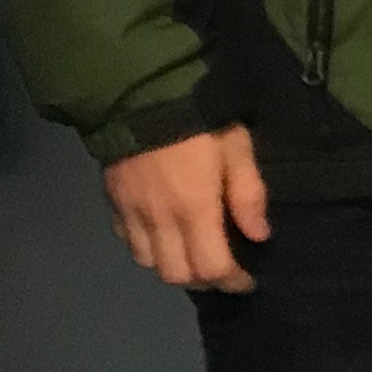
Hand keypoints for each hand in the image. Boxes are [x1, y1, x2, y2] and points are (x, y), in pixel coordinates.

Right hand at [103, 125, 269, 291]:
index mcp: (193, 208)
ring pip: (149, 263)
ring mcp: (130, 212)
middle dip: (204, 281)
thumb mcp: (236, 146)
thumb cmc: (198, 117)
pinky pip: (128, 241)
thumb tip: (259, 236)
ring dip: (174, 267)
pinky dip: (148, 248)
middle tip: (224, 270)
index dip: (233, 281)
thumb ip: (247, 193)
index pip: (211, 267)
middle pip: (177, 275)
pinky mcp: (112, 201)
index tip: (248, 280)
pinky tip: (164, 235)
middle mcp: (159, 219)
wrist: (139, 90)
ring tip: (194, 254)